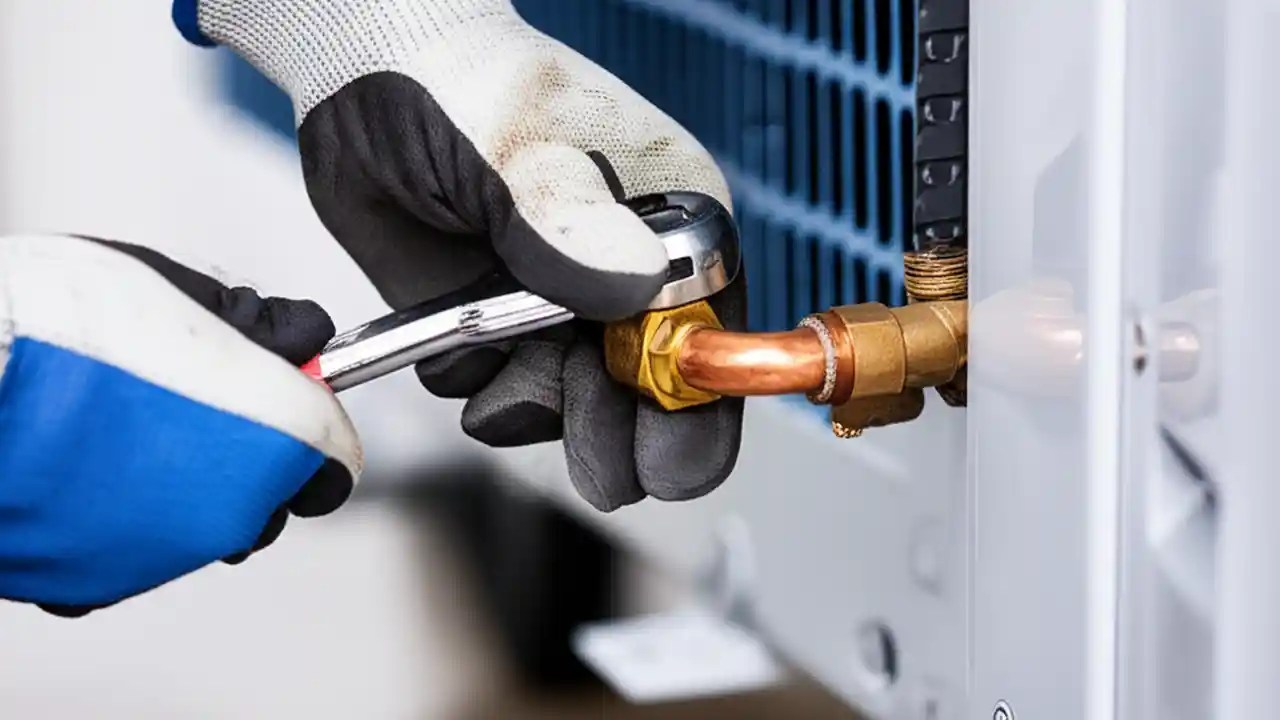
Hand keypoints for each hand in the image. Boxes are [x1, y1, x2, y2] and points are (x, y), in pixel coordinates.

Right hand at [0, 235, 360, 614]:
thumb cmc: (54, 325)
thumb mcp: (178, 289)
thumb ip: (256, 323)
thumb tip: (302, 335)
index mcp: (270, 442)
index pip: (333, 456)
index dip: (312, 421)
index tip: (290, 400)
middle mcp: (226, 514)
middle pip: (268, 499)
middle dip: (249, 459)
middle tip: (194, 406)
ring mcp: (158, 557)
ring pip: (197, 530)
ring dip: (182, 491)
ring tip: (126, 431)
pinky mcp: (90, 585)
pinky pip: (125, 556)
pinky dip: (114, 522)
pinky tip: (82, 469)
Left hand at [194, 0, 744, 510]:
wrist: (372, 72)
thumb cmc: (468, 83)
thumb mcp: (520, 143)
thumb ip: (569, 220)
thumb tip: (636, 287)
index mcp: (672, 229)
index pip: (712, 345)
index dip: (695, 413)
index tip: (663, 462)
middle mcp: (623, 277)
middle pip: (649, 397)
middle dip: (618, 435)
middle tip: (599, 471)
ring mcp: (557, 306)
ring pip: (568, 406)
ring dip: (535, 411)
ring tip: (501, 382)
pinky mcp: (494, 325)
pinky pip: (492, 389)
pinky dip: (472, 384)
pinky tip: (452, 343)